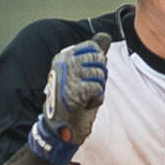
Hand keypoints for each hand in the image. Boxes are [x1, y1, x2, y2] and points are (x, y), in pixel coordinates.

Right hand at [27, 33, 110, 164]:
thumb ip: (92, 54)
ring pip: (100, 74)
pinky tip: (85, 105)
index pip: (92, 47)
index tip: (88, 76)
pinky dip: (96, 99)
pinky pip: (98, 88)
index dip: (98, 62)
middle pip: (98, 59)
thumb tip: (105, 36)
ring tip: (85, 98)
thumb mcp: (80, 74)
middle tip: (87, 89)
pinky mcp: (74, 91)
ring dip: (98, 89)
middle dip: (100, 76)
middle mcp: (63, 63)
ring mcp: (68, 76)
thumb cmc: (72, 100)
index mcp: (62, 56)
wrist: (59, 128)